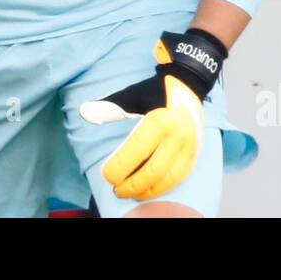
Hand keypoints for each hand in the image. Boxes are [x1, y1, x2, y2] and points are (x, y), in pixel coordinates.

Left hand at [79, 28, 226, 200]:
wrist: (188, 87)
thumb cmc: (154, 92)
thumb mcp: (132, 96)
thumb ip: (109, 107)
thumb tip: (85, 111)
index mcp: (161, 120)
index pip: (138, 150)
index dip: (121, 167)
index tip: (106, 175)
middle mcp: (178, 136)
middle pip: (153, 170)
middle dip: (132, 184)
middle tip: (115, 188)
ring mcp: (189, 147)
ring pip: (167, 179)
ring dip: (146, 190)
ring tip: (128, 192)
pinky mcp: (194, 155)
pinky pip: (178, 178)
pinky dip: (161, 188)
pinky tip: (146, 190)